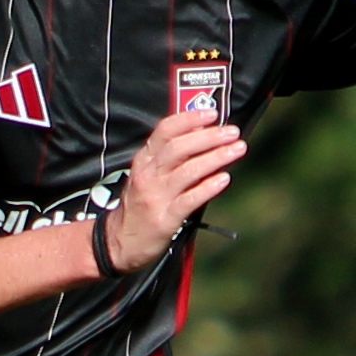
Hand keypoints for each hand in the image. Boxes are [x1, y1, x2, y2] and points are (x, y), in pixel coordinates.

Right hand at [108, 108, 246, 272]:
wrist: (119, 242)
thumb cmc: (139, 206)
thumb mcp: (146, 176)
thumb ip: (169, 158)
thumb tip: (203, 135)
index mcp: (143, 161)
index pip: (164, 131)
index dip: (189, 119)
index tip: (212, 113)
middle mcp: (147, 176)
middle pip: (179, 148)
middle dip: (209, 137)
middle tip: (232, 132)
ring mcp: (155, 197)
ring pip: (188, 171)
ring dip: (215, 158)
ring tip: (237, 150)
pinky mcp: (165, 219)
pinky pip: (190, 199)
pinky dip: (208, 187)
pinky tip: (224, 179)